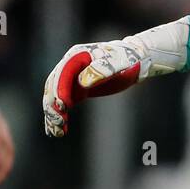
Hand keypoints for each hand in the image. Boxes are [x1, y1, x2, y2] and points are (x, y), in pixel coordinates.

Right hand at [42, 19, 189, 136]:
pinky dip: (60, 116)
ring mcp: (71, 78)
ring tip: (57, 132)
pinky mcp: (78, 90)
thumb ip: (104, 69)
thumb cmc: (128, 59)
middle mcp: (69, 66)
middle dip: (53, 105)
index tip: (62, 105)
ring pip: (56, 97)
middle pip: (54, 86)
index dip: (60, 89)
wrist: (136, 60)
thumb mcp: (119, 62)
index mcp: (76, 56)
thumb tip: (83, 82)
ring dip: (54, 114)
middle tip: (59, 122)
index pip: (63, 74)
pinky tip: (60, 131)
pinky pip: (64, 103)